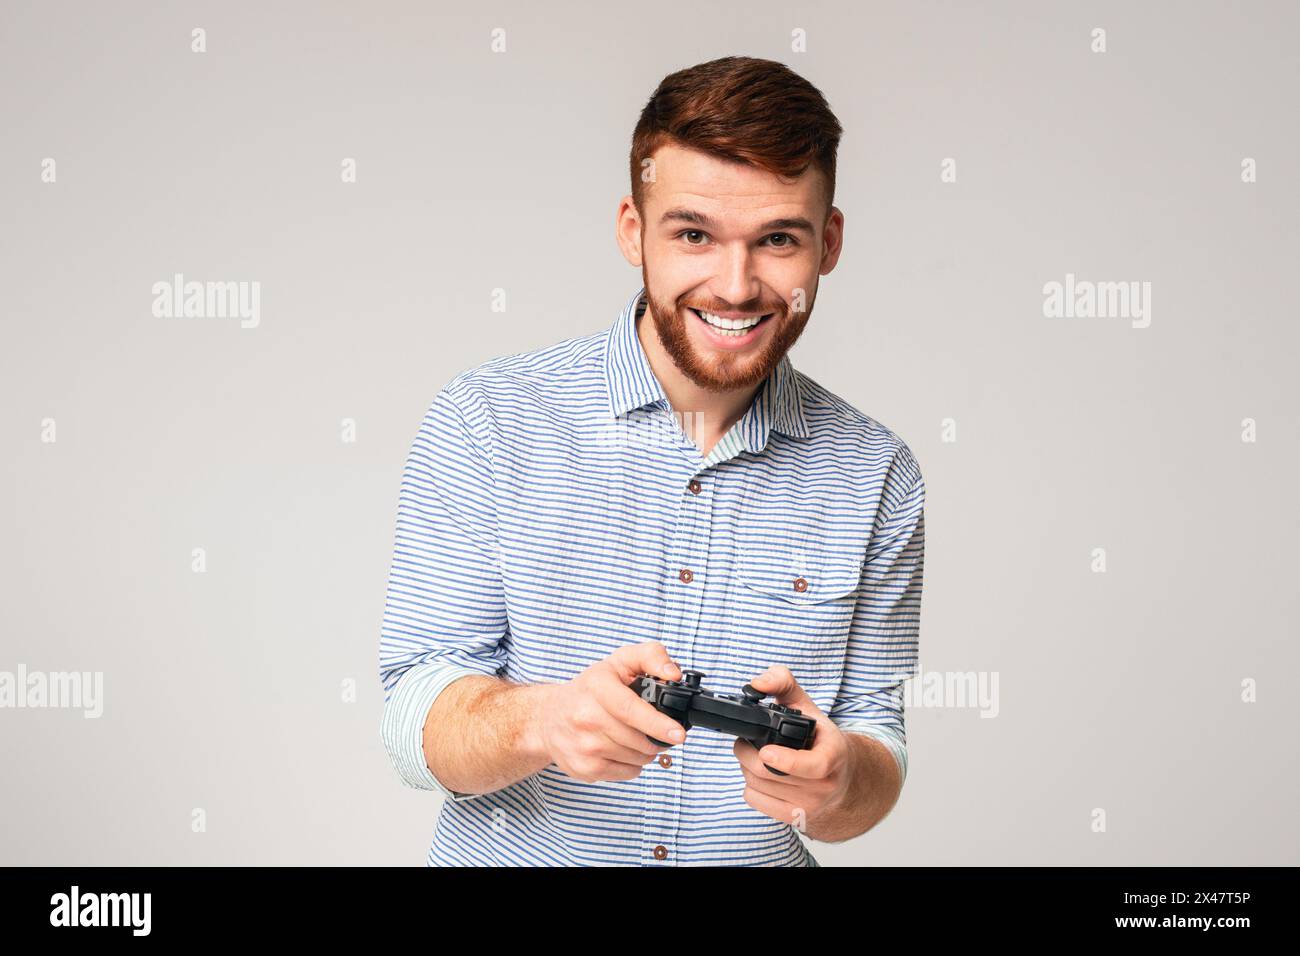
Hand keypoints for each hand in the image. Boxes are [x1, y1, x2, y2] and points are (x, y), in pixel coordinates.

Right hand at [537, 641, 686, 783]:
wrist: (548, 717)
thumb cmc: (590, 688)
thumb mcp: (620, 661)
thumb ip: (651, 656)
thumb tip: (674, 673)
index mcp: (596, 686)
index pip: (630, 709)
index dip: (658, 723)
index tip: (678, 733)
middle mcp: (585, 716)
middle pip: (638, 739)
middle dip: (657, 738)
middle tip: (661, 731)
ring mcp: (583, 746)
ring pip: (636, 758)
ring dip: (647, 751)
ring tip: (638, 737)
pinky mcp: (584, 768)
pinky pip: (627, 773)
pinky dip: (634, 764)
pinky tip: (624, 749)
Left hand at [732, 665, 851, 830]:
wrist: (841, 775)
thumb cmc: (820, 738)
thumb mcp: (807, 705)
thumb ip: (782, 682)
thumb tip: (757, 683)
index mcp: (833, 755)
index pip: (814, 766)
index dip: (787, 761)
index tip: (766, 751)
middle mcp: (824, 784)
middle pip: (770, 773)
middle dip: (747, 752)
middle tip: (745, 740)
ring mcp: (809, 805)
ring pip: (758, 786)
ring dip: (745, 767)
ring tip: (753, 754)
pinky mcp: (794, 817)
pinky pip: (757, 802)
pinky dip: (749, 786)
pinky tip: (758, 774)